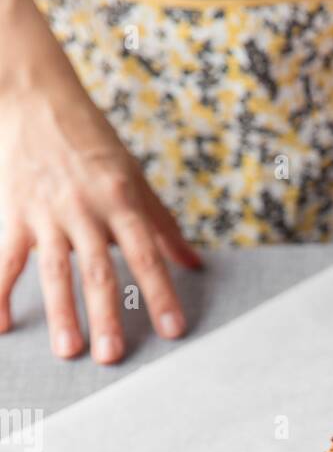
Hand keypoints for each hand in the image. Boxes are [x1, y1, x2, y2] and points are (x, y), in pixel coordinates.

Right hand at [0, 81, 199, 362]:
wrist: (34, 95)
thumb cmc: (91, 140)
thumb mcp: (133, 176)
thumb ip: (162, 225)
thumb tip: (195, 263)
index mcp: (120, 198)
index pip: (146, 254)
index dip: (160, 292)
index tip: (172, 329)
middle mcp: (84, 207)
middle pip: (98, 269)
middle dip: (106, 314)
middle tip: (113, 356)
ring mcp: (46, 212)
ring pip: (54, 270)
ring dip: (60, 313)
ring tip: (68, 351)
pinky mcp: (13, 213)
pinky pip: (6, 260)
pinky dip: (0, 293)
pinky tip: (3, 327)